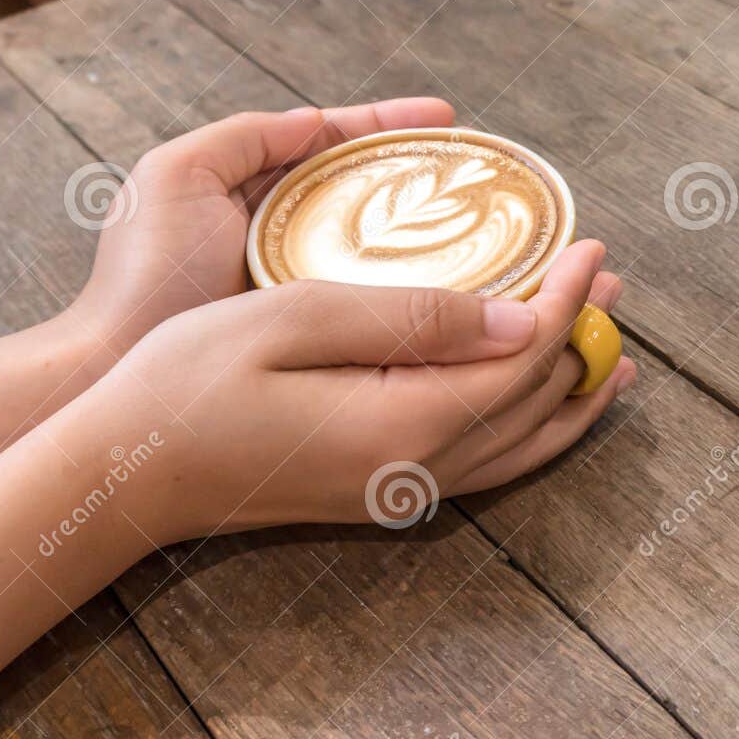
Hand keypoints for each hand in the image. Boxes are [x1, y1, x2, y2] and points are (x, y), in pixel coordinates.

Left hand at [62, 98, 455, 365]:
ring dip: (432, 231)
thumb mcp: (176, 176)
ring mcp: (308, 286)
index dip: (392, 126)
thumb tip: (315, 118)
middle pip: (372, 192)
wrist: (121, 370)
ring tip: (486, 217)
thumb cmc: (144, 274)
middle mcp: (290, 235)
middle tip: (483, 168)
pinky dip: (417, 288)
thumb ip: (240, 138)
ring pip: (383, 246)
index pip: (338, 143)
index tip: (448, 116)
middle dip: (425, 176)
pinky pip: (378, 300)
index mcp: (256, 189)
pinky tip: (457, 285)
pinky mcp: (319, 335)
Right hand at [81, 241, 634, 542]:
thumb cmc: (186, 382)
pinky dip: (531, 429)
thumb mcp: (291, 319)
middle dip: (580, 335)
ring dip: (570, 393)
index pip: (522, 357)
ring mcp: (401, 491)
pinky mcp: (380, 493)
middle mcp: (418, 470)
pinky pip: (488, 465)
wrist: (126, 474)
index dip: (565, 299)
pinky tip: (540, 405)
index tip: (590, 244)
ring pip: (522, 447)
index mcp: (405, 422)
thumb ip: (411, 318)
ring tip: (611, 352)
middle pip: (534, 403)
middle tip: (609, 277)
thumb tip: (516, 320)